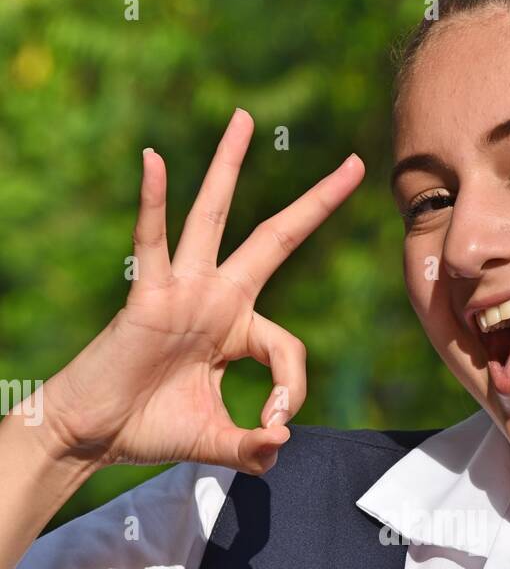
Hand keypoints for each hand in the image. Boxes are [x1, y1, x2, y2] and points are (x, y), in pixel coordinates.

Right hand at [42, 109, 364, 474]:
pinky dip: (151, 202)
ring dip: (227, 167)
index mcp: (236, 330)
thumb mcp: (216, 442)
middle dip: (315, 204)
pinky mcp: (147, 294)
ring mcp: (182, 290)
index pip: (288, 346)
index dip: (290, 389)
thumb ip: (251, 447)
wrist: (94, 433)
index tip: (271, 425)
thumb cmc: (150, 429)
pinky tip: (153, 162)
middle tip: (356, 164)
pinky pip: (151, 241)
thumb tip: (279, 445)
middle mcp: (216, 299)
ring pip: (212, 218)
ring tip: (244, 120)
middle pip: (274, 239)